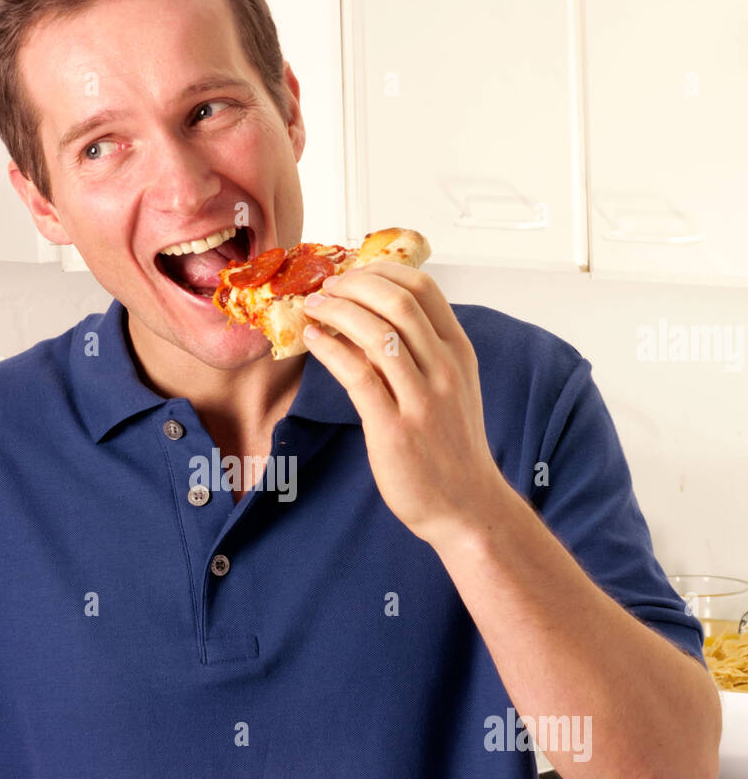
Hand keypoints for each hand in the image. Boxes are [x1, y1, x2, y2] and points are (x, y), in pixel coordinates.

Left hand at [302, 261, 508, 547]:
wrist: (466, 506)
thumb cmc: (450, 447)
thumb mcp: (448, 389)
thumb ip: (417, 354)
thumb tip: (366, 319)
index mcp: (459, 352)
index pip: (424, 289)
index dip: (381, 271)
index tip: (352, 272)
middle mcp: (445, 369)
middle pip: (397, 302)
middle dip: (354, 285)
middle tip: (325, 287)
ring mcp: (422, 399)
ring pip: (377, 332)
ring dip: (337, 311)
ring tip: (312, 308)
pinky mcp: (395, 429)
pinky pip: (357, 375)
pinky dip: (330, 349)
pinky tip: (314, 340)